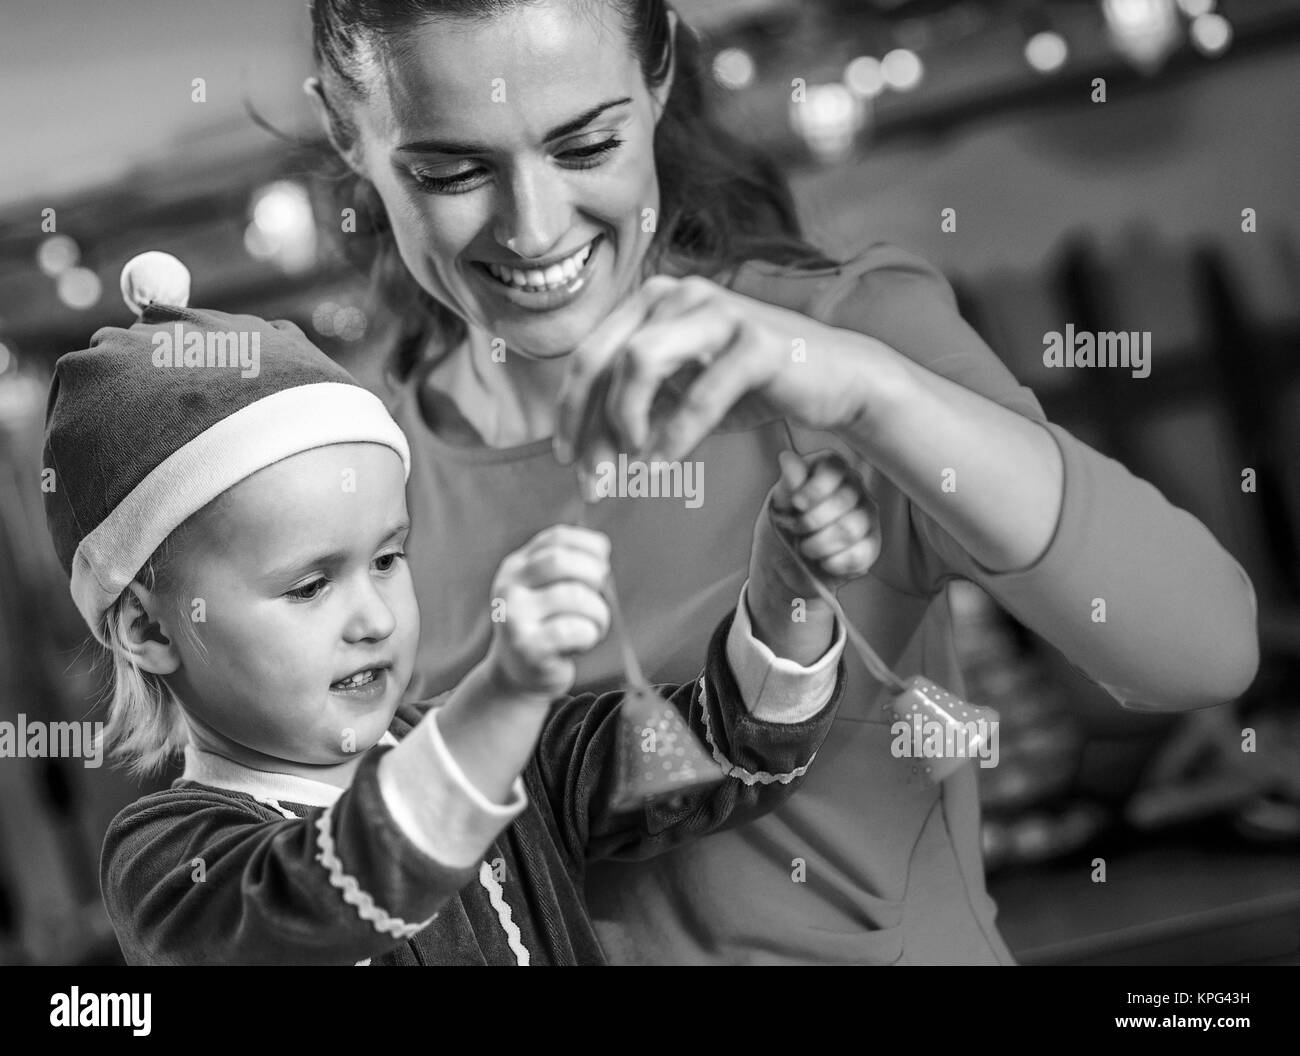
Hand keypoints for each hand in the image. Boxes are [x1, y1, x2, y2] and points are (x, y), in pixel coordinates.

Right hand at [485, 525, 611, 697]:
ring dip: (598, 613)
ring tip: (595, 626)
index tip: (603, 563)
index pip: (557, 538)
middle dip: (594, 575)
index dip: (589, 545)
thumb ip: (568, 567)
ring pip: (574, 597)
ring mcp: (514, 616)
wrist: (518, 675)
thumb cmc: (547, 627)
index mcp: (517, 565)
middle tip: (599, 597)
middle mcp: (509, 586)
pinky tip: (584, 642)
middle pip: (561, 561)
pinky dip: (590, 634)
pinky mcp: (527, 647)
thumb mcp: (548, 590)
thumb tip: (602, 557)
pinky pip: (573, 630)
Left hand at [552, 274, 903, 474]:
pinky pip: (700, 394)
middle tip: (591, 478)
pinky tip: (663, 465)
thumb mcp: (680, 401)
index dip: (569, 411)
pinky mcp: (756, 341)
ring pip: (639, 361)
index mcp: (652, 301)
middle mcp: (679, 294)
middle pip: (602, 359)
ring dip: (625, 421)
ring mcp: (717, 310)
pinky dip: (676, 436)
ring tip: (633, 462)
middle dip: (588, 424)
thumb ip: (636, 418)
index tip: (566, 459)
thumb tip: (586, 463)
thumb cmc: (752, 386)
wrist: (836, 378)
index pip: (589, 355)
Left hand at [750, 449, 880, 607]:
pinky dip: (833, 563)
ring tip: (806, 548)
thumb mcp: (778, 504)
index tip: (797, 504)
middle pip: (842, 501)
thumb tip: (787, 458)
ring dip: (819, 545)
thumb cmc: (782, 526)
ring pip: (850, 529)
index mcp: (829, 468)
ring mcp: (866, 514)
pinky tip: (822, 561)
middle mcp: (853, 486)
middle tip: (796, 530)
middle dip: (810, 522)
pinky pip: (860, 554)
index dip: (815, 489)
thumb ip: (788, 482)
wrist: (786, 565)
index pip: (833, 469)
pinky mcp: (872, 543)